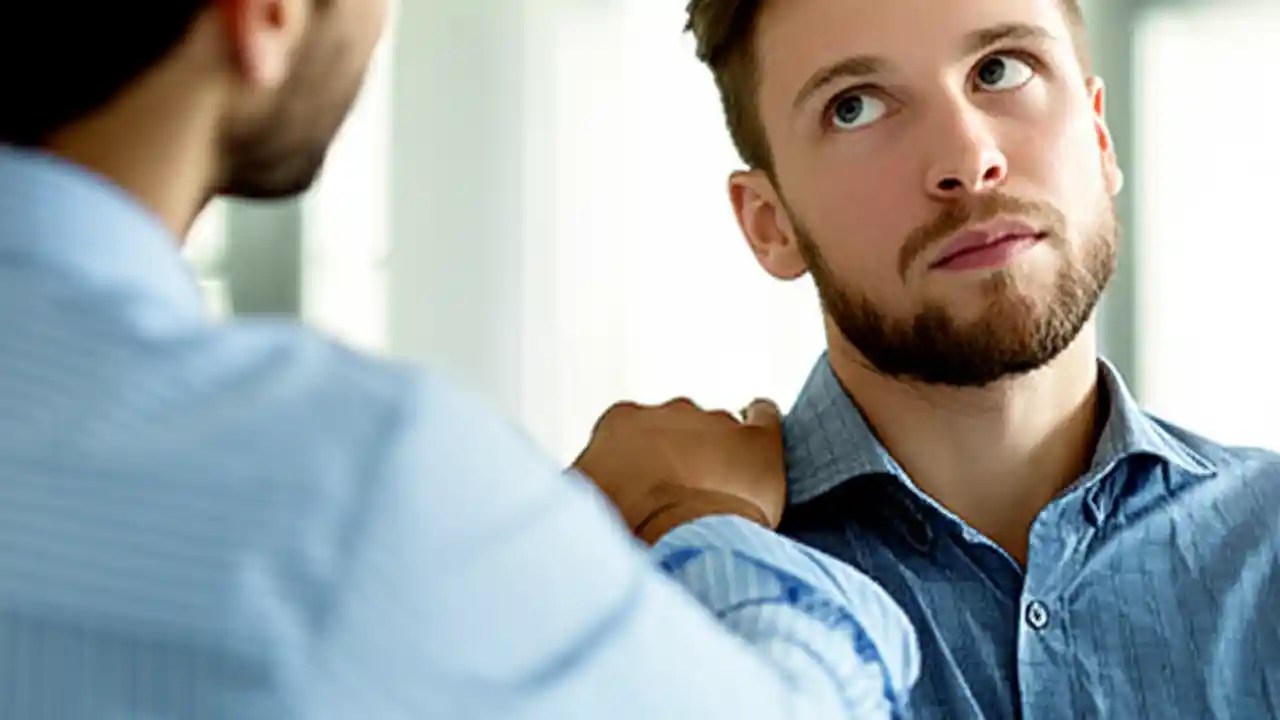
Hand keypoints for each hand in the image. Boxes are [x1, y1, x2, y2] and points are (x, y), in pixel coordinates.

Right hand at [571, 397, 785, 543]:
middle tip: (680, 502)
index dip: (639, 467)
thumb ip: (579, 487)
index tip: (644, 494)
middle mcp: (668, 412)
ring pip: (718, 430)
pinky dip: (761, 422)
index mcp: (620, 424)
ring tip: (721, 495)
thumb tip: (571, 492)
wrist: (678, 540)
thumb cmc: (625, 527)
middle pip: (675, 431)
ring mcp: (715, 422)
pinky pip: (764, 415)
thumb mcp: (580, 505)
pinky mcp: (757, 440)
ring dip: (719, 455)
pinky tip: (758, 435)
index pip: (630, 437)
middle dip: (679, 459)